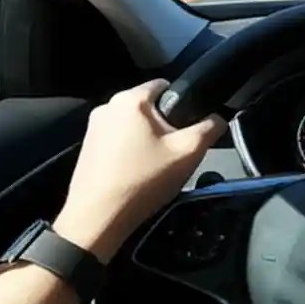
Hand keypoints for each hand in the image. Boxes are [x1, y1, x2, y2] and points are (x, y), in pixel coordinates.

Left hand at [53, 79, 226, 262]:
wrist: (97, 219)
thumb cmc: (143, 180)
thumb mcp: (188, 153)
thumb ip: (209, 129)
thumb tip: (218, 118)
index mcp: (130, 99)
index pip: (166, 84)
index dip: (184, 104)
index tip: (189, 129)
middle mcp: (107, 106)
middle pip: (148, 107)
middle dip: (164, 125)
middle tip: (175, 153)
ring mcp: (92, 127)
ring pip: (132, 125)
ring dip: (146, 138)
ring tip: (156, 166)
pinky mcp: (86, 147)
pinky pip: (117, 140)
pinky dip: (129, 151)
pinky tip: (136, 173)